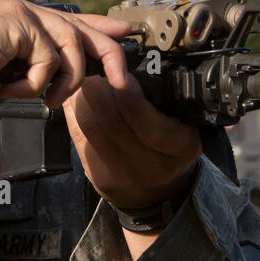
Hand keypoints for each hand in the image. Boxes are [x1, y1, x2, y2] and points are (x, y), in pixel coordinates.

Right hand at [0, 0, 131, 105]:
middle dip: (106, 52)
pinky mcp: (18, 21)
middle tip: (121, 81)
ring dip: (65, 82)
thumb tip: (47, 83)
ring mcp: (17, 10)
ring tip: (48, 103)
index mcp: (8, 15)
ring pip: (70, 44)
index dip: (94, 26)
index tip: (121, 32)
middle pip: (78, 25)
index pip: (61, 17)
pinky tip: (8, 92)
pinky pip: (47, 60)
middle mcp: (15, 6)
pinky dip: (33, 85)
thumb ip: (18, 68)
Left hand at [64, 73, 200, 210]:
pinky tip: (74, 96)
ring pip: (90, 126)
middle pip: (113, 123)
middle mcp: (150, 166)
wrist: (159, 194)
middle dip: (99, 88)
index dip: (130, 97)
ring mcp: (121, 174)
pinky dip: (73, 111)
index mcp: (179, 148)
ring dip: (82, 96)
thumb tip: (133, 66)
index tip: (120, 72)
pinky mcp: (97, 175)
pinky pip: (78, 136)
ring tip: (85, 77)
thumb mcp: (187, 126)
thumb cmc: (173, 150)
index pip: (151, 127)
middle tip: (95, 66)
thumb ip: (168, 100)